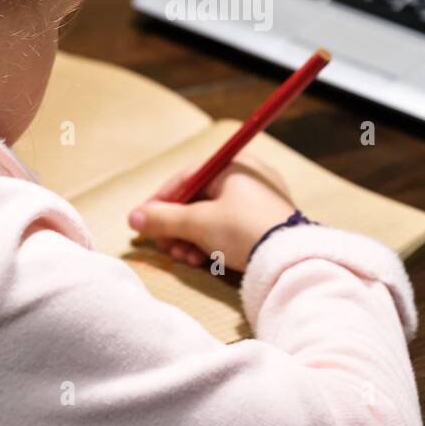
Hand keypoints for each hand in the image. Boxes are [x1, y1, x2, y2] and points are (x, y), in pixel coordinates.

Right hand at [127, 154, 295, 272]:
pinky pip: (231, 228)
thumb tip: (134, 218)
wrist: (290, 260)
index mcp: (235, 165)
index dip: (161, 201)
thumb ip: (163, 219)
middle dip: (177, 226)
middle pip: (200, 199)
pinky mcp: (268, 224)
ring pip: (214, 217)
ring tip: (183, 257)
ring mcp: (261, 201)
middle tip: (164, 245)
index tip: (142, 220)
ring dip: (192, 238)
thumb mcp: (198, 224)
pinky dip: (213, 243)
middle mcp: (250, 177)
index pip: (187, 178)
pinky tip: (202, 261)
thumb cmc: (243, 230)